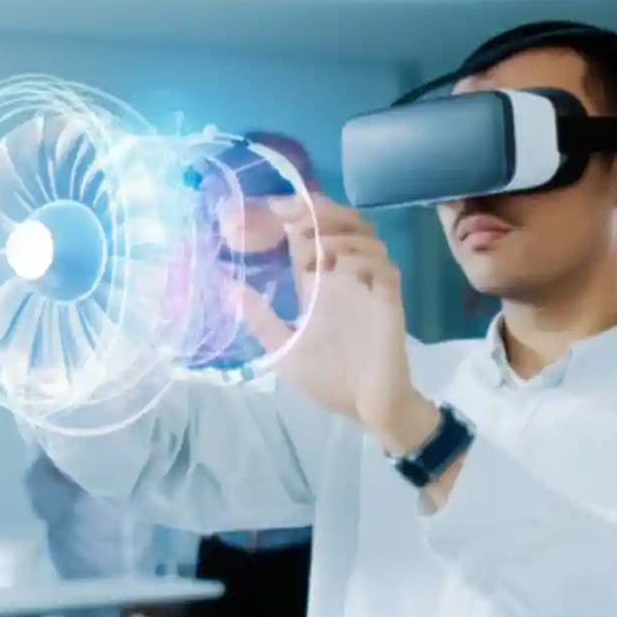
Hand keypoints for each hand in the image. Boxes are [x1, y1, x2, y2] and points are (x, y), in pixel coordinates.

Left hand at [239, 193, 434, 452]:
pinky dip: (361, 257)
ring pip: (366, 237)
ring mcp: (369, 287)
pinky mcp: (389, 302)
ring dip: (338, 230)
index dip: (296, 215)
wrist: (367, 408)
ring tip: (311, 238)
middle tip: (290, 211)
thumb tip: (228, 289)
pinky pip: (383, 267)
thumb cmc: (328, 379)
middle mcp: (346, 278)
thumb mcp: (283, 348)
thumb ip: (260, 319)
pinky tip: (337, 263)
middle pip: (342, 225)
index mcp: (320, 284)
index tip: (271, 208)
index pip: (311, 235)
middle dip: (319, 211)